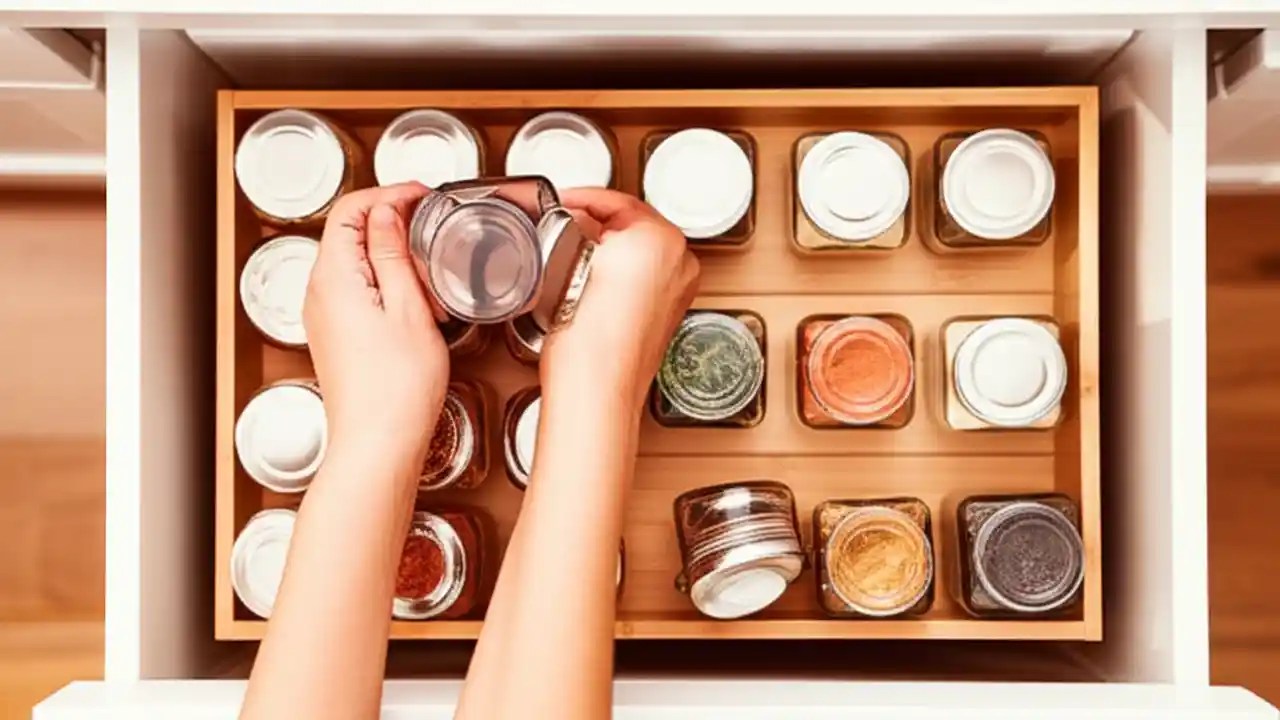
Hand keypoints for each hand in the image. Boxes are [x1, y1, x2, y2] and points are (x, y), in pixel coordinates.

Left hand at [304, 182, 448, 472]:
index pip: (350, 209)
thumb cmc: (395, 389)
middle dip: (395, 228)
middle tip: (435, 237)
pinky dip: (390, 288)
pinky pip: (359, 292)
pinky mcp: (337, 335)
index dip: (388, 193)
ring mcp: (325, 316)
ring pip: (357, 263)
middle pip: (351, 234)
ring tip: (432, 283)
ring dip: (396, 261)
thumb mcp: (409, 308)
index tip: (422, 195)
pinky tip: (420, 309)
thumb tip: (387, 213)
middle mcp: (320, 294)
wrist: (377, 445)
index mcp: (333, 278)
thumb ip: (393, 253)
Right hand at [545, 188, 699, 410]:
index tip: (564, 201)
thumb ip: (583, 228)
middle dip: (597, 222)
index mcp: (660, 239)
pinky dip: (619, 271)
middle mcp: (679, 262)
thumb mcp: (576, 259)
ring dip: (608, 246)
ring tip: (572, 251)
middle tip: (563, 223)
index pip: (618, 201)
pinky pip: (643, 277)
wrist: (596, 389)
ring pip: (639, 250)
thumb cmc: (587, 339)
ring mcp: (677, 289)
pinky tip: (589, 281)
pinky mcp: (668, 312)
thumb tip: (581, 220)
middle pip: (633, 224)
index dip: (584, 197)